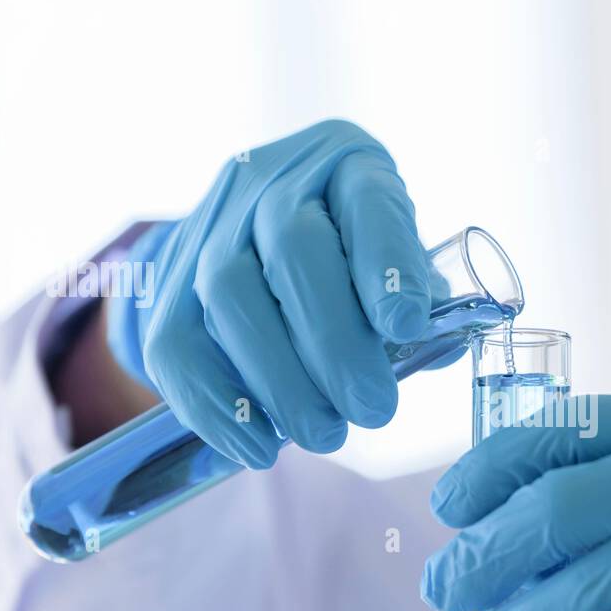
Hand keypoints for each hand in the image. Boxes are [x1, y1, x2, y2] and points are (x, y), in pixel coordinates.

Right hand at [108, 120, 429, 467]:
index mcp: (346, 163)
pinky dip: (216, 406)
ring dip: (279, 380)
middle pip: (293, 250)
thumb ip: (422, 303)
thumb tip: (446, 347)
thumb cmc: (351, 261)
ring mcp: (210, 226)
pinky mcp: (164, 281)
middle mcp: (271, 180)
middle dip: (335, 343)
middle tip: (373, 409)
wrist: (252, 247)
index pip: (366, 202)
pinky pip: (174, 343)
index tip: (406, 328)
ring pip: (228, 294)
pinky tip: (258, 447)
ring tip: (323, 433)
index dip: (386, 264)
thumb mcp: (396, 263)